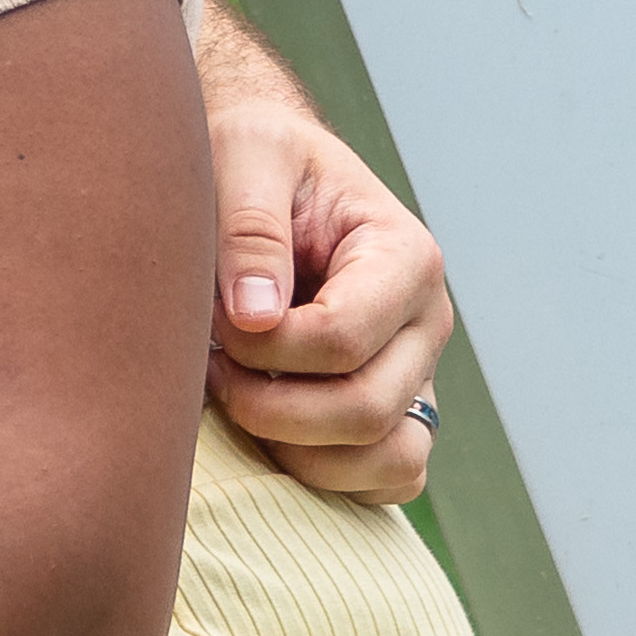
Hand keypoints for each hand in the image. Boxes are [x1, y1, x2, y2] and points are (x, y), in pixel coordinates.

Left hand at [191, 14, 455, 506]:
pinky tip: (266, 433)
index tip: (213, 319)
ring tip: (237, 396)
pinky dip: (327, 477)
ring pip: (383, 460)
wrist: (265, 176)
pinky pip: (389, 480)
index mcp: (405, 256)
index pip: (342, 339)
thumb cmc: (255, 160)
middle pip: (363, 410)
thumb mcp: (245, 156)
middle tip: (209, 366)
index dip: (263, 347)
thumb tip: (255, 317)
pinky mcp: (399, 414)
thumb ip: (248, 227)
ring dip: (295, 451)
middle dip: (268, 406)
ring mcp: (418, 375)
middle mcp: (426, 324)